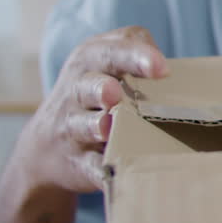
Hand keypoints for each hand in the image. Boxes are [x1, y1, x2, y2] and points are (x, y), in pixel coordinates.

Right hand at [16, 26, 167, 193]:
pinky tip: (113, 172)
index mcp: (92, 60)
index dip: (136, 57)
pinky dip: (99, 168)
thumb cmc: (94, 93)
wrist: (46, 147)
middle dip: (101, 88)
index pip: (112, 51)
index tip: (162, 68)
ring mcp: (72, 127)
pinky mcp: (75, 160)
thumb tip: (175, 65)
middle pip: (89, 85)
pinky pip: (88, 165)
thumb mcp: (108, 64)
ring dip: (95, 125)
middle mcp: (77, 90)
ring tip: (108, 126)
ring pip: (81, 124)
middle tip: (115, 93)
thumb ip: (138, 56)